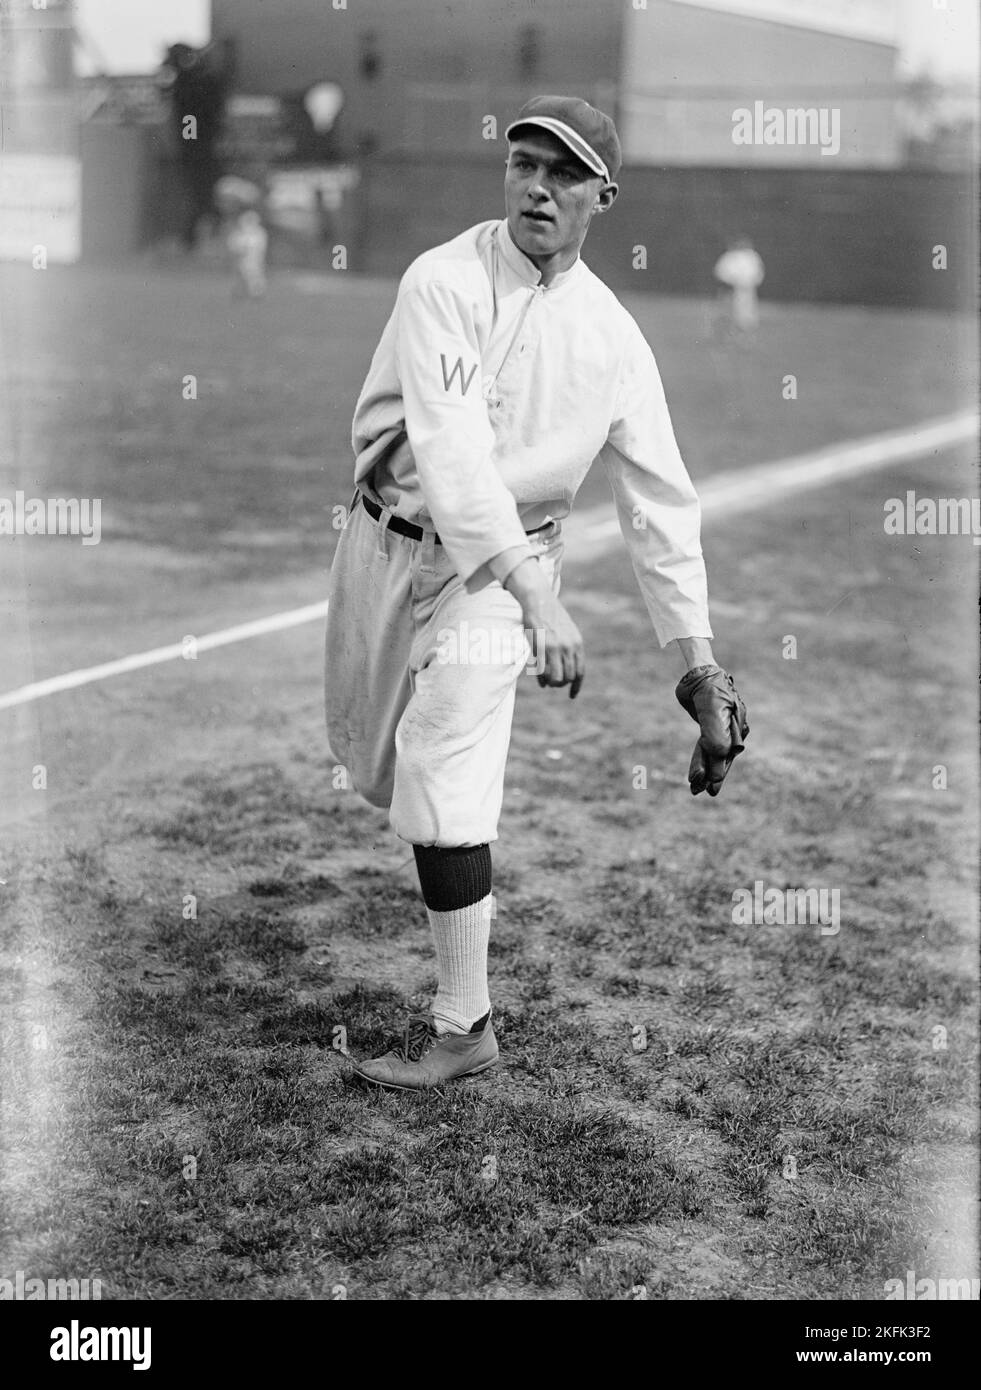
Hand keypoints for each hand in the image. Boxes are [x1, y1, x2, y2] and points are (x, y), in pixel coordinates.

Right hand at [505, 557, 583, 697]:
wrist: (539, 600)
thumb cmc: (550, 617)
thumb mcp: (566, 632)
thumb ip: (568, 649)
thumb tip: (566, 668)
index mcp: (577, 643)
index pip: (580, 671)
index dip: (576, 685)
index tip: (572, 695)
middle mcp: (569, 647)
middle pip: (569, 677)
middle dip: (561, 684)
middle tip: (554, 684)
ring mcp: (555, 648)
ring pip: (557, 678)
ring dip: (552, 683)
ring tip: (547, 682)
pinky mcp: (541, 647)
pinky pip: (543, 671)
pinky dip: (542, 679)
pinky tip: (541, 682)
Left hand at [675, 664, 748, 795]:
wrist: (700, 672)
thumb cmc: (707, 687)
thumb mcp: (711, 706)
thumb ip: (714, 730)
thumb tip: (719, 754)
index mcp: (736, 726)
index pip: (724, 752)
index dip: (716, 769)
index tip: (708, 785)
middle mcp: (733, 730)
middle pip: (721, 757)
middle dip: (711, 775)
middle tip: (701, 792)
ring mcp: (724, 730)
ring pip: (714, 755)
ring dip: (705, 771)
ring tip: (695, 789)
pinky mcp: (712, 729)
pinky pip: (707, 748)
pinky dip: (701, 760)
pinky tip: (696, 773)